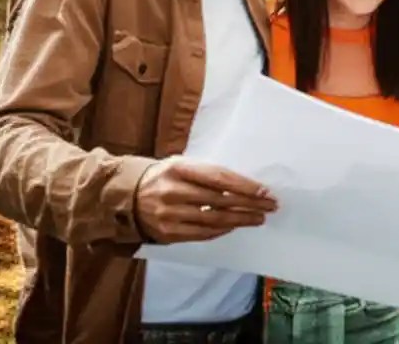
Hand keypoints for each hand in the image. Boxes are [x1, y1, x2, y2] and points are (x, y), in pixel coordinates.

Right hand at [134, 157, 277, 243]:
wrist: (127, 196)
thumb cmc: (166, 177)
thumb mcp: (183, 165)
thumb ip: (208, 173)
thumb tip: (246, 185)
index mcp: (179, 168)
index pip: (220, 178)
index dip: (245, 186)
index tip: (265, 191)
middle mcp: (173, 191)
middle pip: (221, 201)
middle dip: (250, 204)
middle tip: (270, 206)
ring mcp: (169, 214)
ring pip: (214, 220)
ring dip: (241, 220)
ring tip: (259, 218)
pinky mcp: (168, 232)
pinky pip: (202, 234)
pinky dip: (222, 230)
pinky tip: (235, 226)